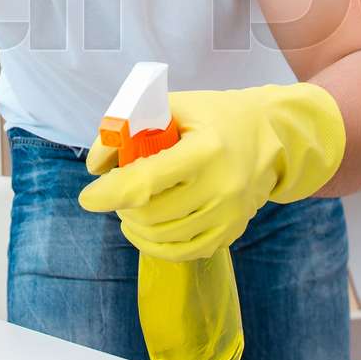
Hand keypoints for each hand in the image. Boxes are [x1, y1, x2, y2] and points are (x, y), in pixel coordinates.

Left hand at [79, 84, 345, 261]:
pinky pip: (184, 252)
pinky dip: (158, 245)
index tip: (87, 198)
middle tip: (118, 192)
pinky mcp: (232, 232)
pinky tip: (148, 230)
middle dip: (123, 207)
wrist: (273, 136)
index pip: (148, 180)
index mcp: (205, 150)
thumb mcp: (173, 107)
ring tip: (131, 209)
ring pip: (164, 238)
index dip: (111, 193)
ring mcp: (229, 215)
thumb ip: (128, 128)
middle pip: (151, 214)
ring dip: (136, 227)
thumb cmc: (215, 116)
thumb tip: (95, 166)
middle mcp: (221, 187)